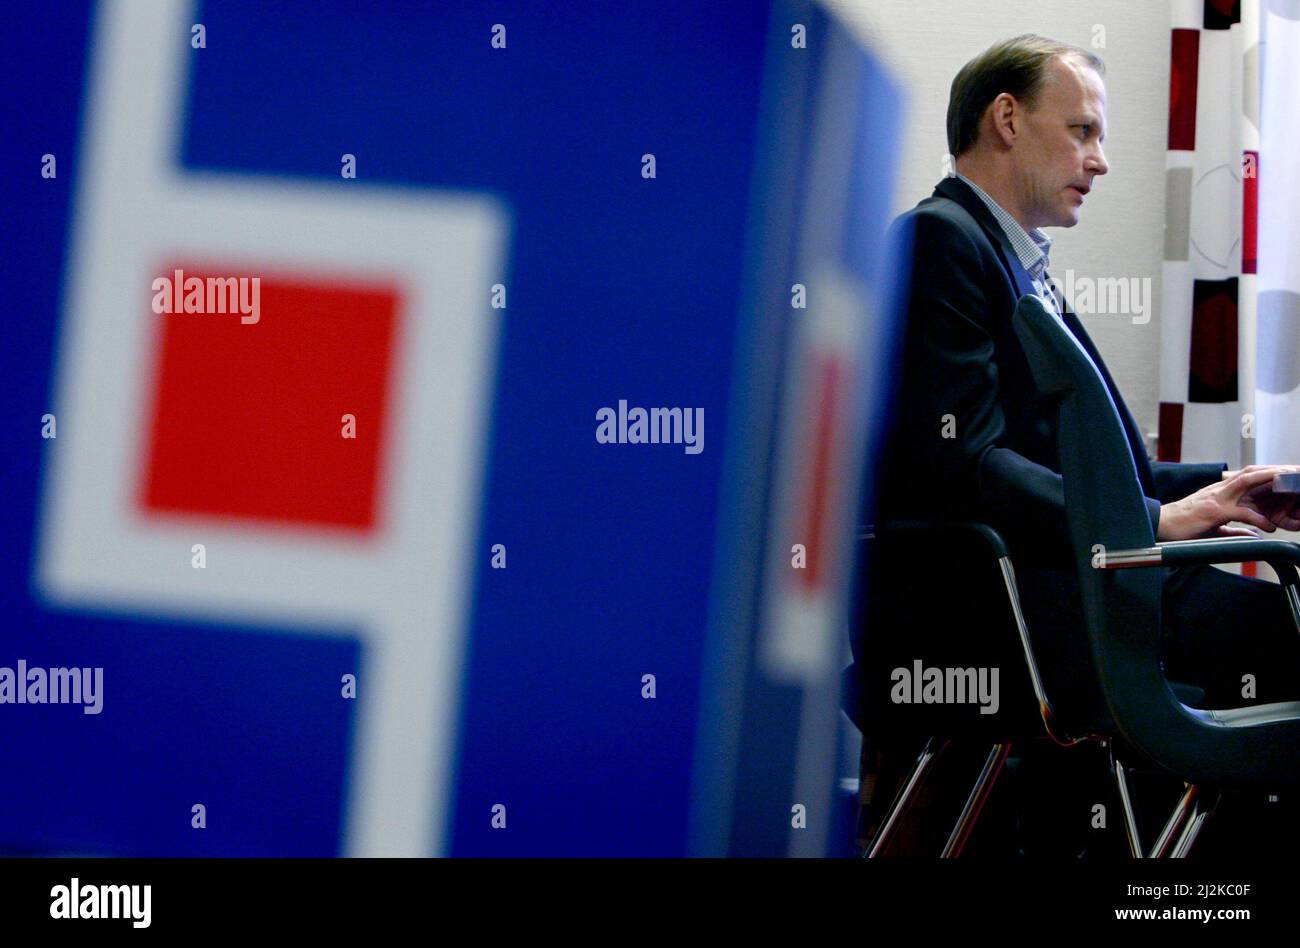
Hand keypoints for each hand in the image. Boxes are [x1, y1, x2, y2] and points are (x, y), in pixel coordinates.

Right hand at [1156, 466, 1299, 540]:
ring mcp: (1216, 498)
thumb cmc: (1182, 526)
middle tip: (1295, 470)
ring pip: (1248, 481)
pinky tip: (1269, 527)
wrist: (1159, 526)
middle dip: (1275, 470)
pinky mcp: (1213, 511)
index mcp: (1220, 491)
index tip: (1286, 473)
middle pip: (1252, 472)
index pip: (1248, 476)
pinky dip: (1258, 519)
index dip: (1267, 472)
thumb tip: (1253, 533)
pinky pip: (1241, 512)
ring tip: (1290, 480)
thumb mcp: (1212, 527)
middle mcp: (1219, 489)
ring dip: (1271, 479)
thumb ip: (1234, 528)